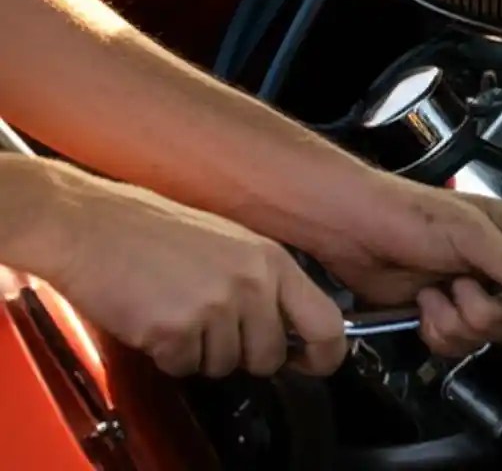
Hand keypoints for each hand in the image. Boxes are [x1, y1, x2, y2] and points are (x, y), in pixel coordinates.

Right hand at [14, 160, 346, 376]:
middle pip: (270, 356)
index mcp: (270, 259)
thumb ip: (263, 280)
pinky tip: (152, 318)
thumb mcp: (229, 240)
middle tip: (211, 327)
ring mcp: (215, 307)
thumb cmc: (149, 228)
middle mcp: (251, 283)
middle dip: (243, 355)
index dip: (325, 354)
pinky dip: (166, 354)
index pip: (327, 322)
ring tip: (175, 310)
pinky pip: (183, 366)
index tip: (314, 362)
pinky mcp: (175, 329)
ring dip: (199, 352)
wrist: (87, 222)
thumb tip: (287, 325)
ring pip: (224, 366)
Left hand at [313, 174, 501, 356]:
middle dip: (493, 316)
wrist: (353, 231)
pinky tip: (424, 303)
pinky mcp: (449, 317)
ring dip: (459, 320)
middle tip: (464, 289)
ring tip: (437, 290)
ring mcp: (479, 296)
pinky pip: (461, 346)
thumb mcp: (473, 236)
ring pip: (493, 337)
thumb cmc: (414, 216)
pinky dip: (438, 330)